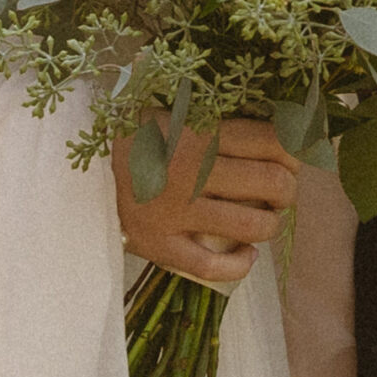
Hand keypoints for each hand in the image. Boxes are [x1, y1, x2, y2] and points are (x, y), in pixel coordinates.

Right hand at [113, 117, 298, 286]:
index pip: (273, 142)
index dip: (294, 152)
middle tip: (279, 190)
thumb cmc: (141, 135)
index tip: (291, 157)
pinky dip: (241, 264)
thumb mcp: (179, 109)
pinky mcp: (159, 246)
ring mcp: (175, 213)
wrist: (81, 167)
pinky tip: (248, 254)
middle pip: (273, 184)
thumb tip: (286, 118)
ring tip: (265, 218)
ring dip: (270, 224)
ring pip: (253, 226)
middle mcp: (190, 172)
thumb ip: (223, 113)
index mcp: (198, 131)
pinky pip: (213, 266)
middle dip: (287, 189)